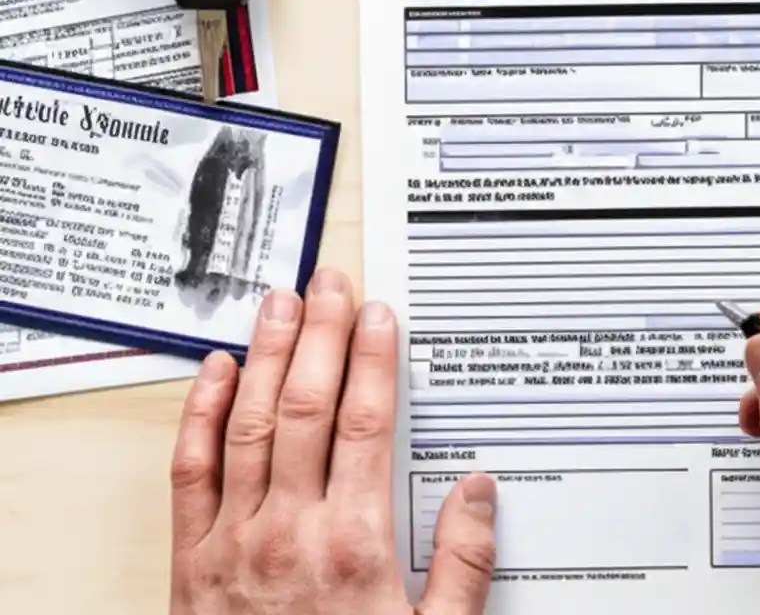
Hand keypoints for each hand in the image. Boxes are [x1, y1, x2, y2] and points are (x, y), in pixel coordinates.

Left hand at [169, 268, 496, 614]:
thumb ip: (464, 564)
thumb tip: (480, 491)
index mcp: (355, 544)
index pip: (364, 424)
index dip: (371, 359)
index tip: (378, 317)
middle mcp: (290, 530)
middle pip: (307, 407)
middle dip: (321, 334)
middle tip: (331, 284)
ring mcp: (234, 540)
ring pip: (249, 423)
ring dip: (267, 355)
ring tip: (279, 303)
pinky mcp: (193, 558)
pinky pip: (189, 470)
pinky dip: (201, 414)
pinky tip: (218, 371)